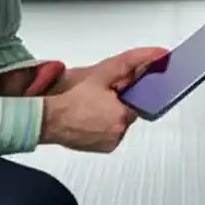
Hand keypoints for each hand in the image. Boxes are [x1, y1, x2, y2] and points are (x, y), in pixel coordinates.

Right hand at [39, 47, 167, 152]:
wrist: (48, 118)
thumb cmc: (71, 97)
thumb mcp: (104, 72)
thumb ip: (132, 61)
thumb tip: (157, 54)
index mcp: (123, 114)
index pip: (140, 101)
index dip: (128, 93)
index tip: (118, 90)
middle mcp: (119, 132)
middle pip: (129, 112)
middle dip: (119, 103)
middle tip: (101, 96)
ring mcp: (110, 143)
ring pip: (119, 123)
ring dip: (111, 115)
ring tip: (93, 108)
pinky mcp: (102, 149)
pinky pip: (110, 135)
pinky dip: (104, 127)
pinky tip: (91, 119)